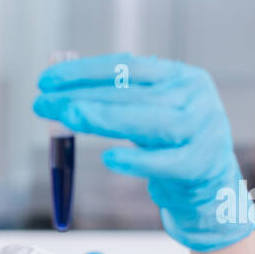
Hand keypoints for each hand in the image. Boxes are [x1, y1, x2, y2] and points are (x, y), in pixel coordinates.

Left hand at [33, 53, 253, 251]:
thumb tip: (62, 91)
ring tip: (69, 117)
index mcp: (180, 77)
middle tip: (44, 102)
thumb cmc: (169, 144)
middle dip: (83, 96)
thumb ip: (118, 99)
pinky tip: (109, 159)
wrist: (210, 185)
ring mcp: (202, 131)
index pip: (127, 68)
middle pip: (133, 94)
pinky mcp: (199, 165)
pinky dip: (136, 161)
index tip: (47, 80)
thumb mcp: (150, 112)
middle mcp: (194, 98)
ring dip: (105, 119)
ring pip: (149, 123)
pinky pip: (164, 163)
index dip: (85, 72)